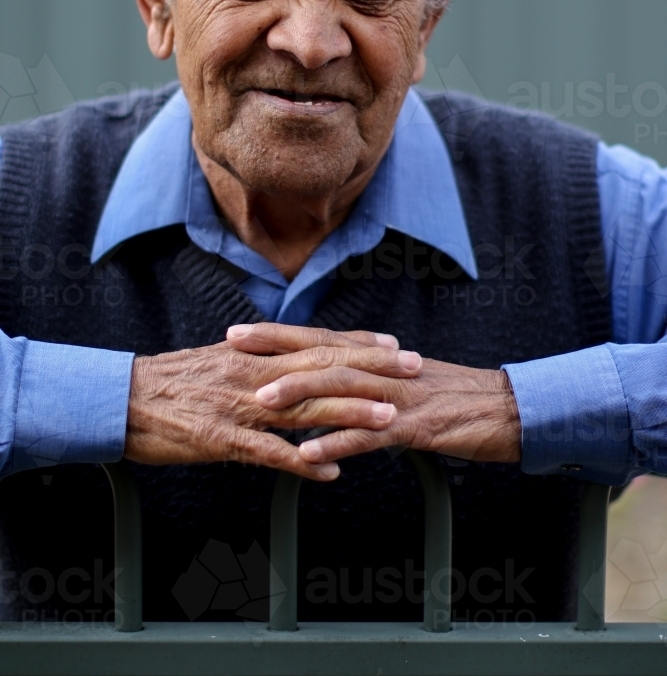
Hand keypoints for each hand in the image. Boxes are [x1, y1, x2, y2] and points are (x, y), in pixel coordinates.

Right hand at [123, 325, 420, 479]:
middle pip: (323, 367)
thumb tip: (294, 363)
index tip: (394, 344)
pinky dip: (301, 462)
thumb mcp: (222, 361)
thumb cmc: (173, 381)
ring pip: (304, 407)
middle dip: (371, 369)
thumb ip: (261, 362)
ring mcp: (240, 406)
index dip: (358, 344)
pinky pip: (267, 453)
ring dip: (349, 414)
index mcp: (256, 353)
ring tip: (389, 418)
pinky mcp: (221, 438)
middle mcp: (255, 373)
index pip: (317, 344)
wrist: (125, 398)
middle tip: (413, 368)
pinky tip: (330, 472)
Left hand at [249, 346, 520, 464]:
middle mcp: (383, 369)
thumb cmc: (456, 398)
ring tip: (261, 401)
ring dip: (301, 393)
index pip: (320, 339)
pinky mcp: (418, 427)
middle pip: (323, 352)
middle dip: (275, 349)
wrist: (509, 409)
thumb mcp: (405, 384)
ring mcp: (399, 396)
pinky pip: (373, 435)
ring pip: (343, 389)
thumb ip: (367, 383)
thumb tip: (330, 392)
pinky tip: (311, 455)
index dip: (278, 335)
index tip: (239, 332)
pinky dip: (341, 443)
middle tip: (233, 347)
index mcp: (377, 359)